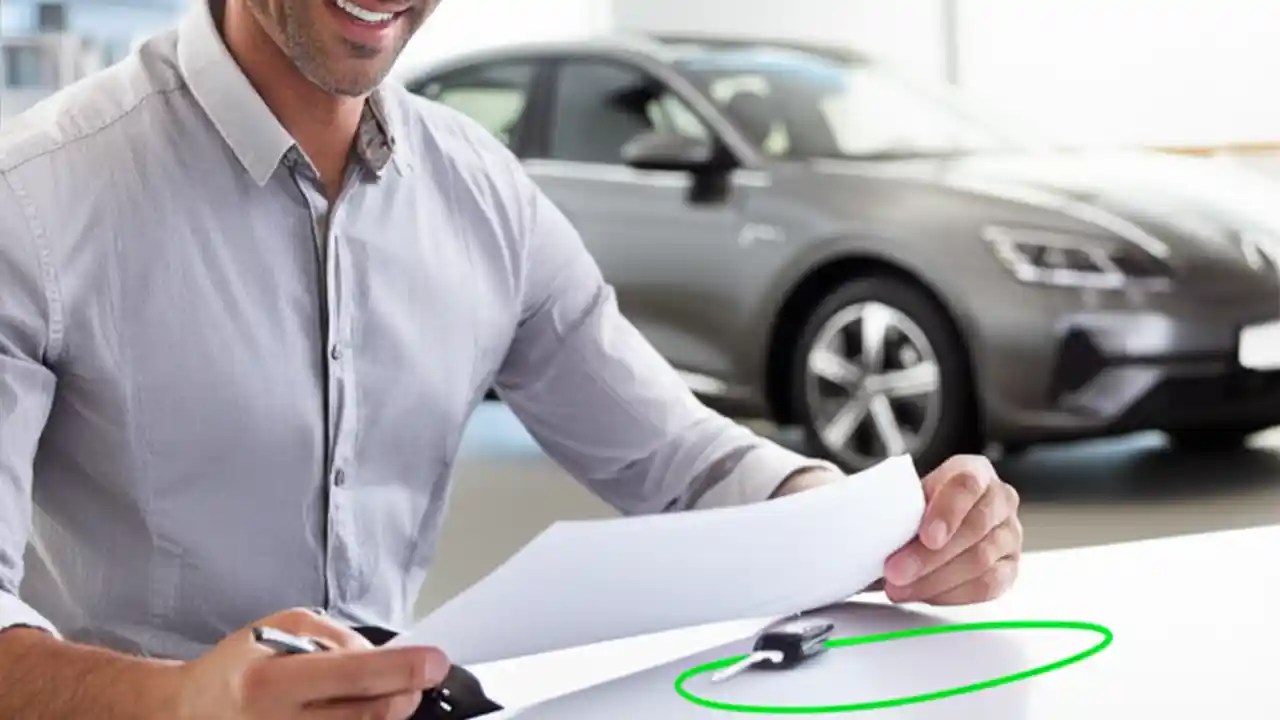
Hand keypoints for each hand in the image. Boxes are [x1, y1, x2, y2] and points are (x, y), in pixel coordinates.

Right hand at [173, 608, 448, 719]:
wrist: (188, 713)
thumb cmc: (239, 666)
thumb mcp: (281, 629)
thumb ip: (335, 641)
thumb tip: (387, 660)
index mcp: (271, 683)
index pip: (353, 675)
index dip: (402, 669)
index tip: (437, 662)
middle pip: (367, 717)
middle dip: (404, 694)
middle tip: (420, 677)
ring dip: (387, 713)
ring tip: (388, 693)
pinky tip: (360, 709)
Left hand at [883, 455, 1022, 604]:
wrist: (928, 525)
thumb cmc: (916, 508)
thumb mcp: (905, 496)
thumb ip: (897, 506)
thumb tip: (870, 528)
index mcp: (974, 471)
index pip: (967, 485)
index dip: (947, 511)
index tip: (925, 536)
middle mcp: (1000, 499)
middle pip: (974, 529)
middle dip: (930, 556)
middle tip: (895, 572)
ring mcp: (1009, 534)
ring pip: (981, 561)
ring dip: (934, 580)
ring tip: (900, 587)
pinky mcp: (1009, 567)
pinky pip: (987, 586)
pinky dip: (951, 594)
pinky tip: (924, 594)